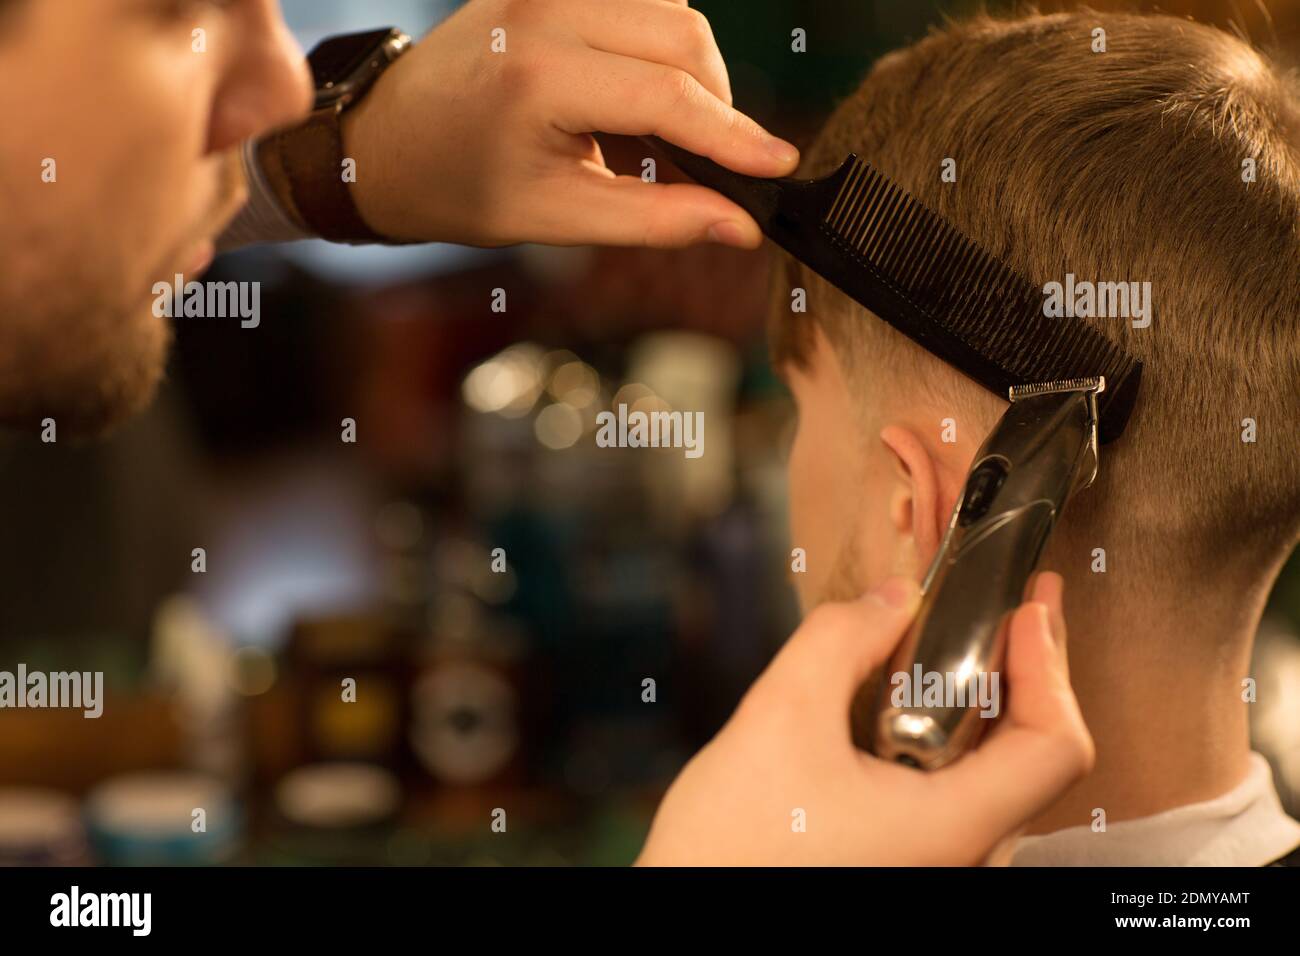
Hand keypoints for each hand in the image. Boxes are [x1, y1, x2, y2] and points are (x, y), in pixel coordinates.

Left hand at [340, 0, 798, 247]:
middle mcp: (544, 11)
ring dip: (689, 72)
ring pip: (670, 10)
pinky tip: (635, 97)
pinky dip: (659, 45)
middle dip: (715, 105)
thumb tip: (739, 227)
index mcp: (539, 78)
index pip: (668, 97)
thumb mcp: (556, 217)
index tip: (779, 168)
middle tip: (707, 164)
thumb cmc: (458, 187)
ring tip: (661, 136)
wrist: (386, 141)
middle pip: (683, 37)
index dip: (734, 138)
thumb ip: (656, 220)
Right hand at [635, 573, 1094, 865]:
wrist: (685, 919)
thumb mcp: (777, 718)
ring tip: (973, 639)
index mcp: (951, 826)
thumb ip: (838, 641)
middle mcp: (962, 854)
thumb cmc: (729, 848)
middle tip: (1023, 604)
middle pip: (1034, 755)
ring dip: (989, 699)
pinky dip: (952, 733)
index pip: (1054, 746)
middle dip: (1029, 668)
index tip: (1025, 609)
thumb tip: (890, 597)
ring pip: (995, 773)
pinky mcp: (908, 861)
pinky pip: (956, 790)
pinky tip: (919, 697)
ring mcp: (937, 862)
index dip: (1050, 667)